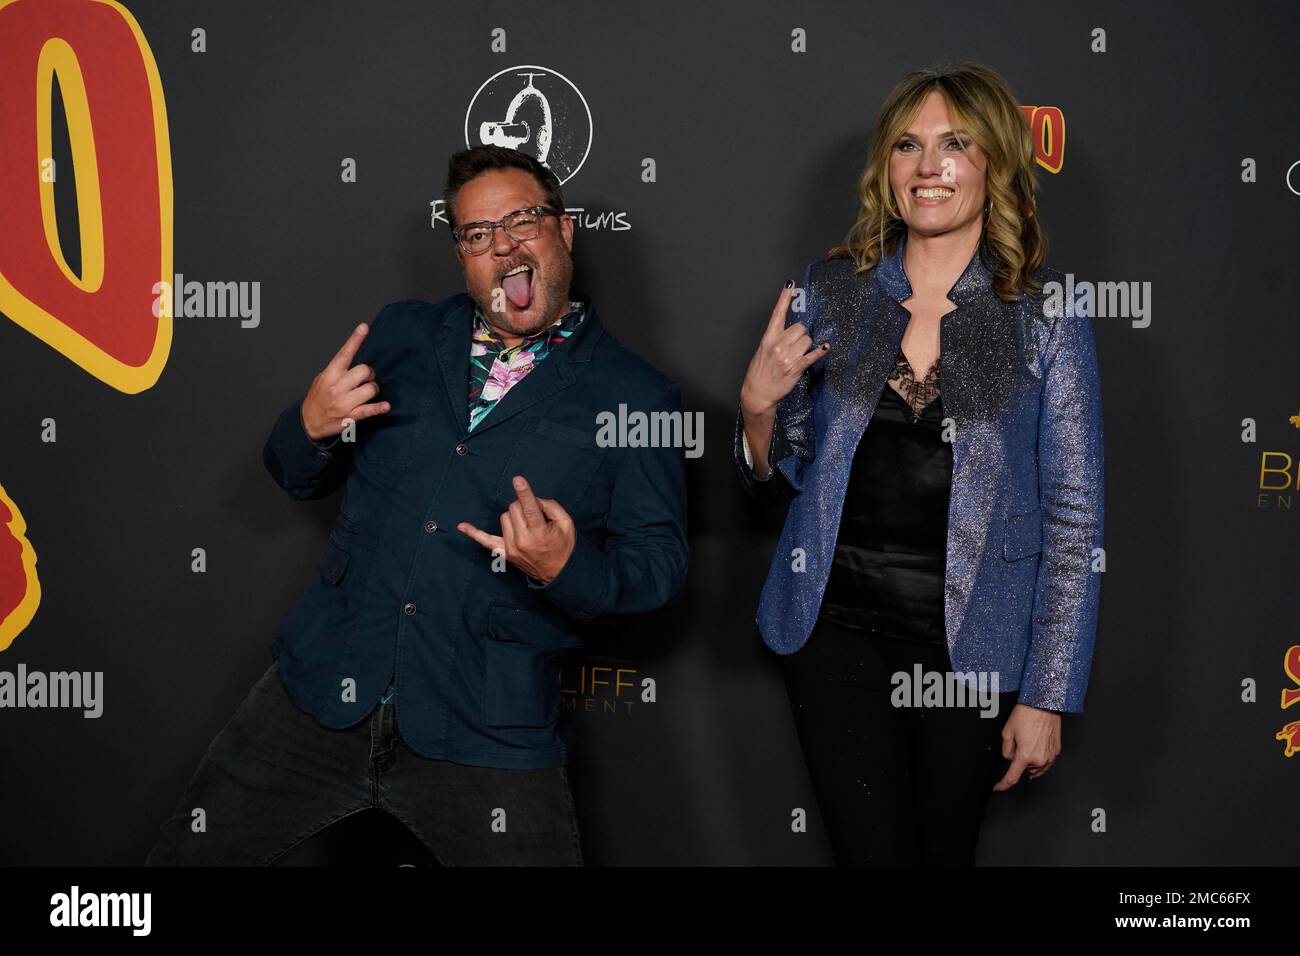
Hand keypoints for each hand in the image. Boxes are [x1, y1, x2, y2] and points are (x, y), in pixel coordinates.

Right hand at [300, 322, 390, 441]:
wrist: (308, 422)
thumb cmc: (318, 398)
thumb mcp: (322, 379)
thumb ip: (337, 370)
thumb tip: (354, 361)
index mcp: (331, 374)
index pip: (345, 353)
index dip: (355, 339)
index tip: (364, 327)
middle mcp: (338, 386)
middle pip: (365, 371)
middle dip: (369, 375)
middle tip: (365, 381)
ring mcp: (344, 402)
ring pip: (371, 388)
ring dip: (372, 390)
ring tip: (366, 394)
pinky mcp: (350, 416)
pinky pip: (368, 410)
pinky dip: (378, 408)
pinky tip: (385, 406)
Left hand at [457, 476, 575, 583]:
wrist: (560, 574)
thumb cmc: (564, 547)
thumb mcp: (567, 524)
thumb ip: (551, 507)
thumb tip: (534, 500)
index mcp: (539, 533)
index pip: (529, 508)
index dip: (524, 492)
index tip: (517, 479)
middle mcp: (522, 541)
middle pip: (514, 508)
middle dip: (524, 506)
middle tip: (536, 516)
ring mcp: (510, 548)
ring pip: (504, 518)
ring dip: (514, 516)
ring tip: (528, 526)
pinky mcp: (504, 553)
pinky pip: (485, 542)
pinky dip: (474, 533)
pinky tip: (462, 526)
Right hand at [739, 281, 828, 418]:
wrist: (758, 393)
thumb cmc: (760, 373)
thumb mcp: (762, 352)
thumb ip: (775, 339)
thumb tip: (791, 332)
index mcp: (768, 339)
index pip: (778, 314)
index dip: (784, 298)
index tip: (791, 284)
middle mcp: (778, 345)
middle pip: (800, 327)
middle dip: (801, 334)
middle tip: (796, 344)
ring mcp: (787, 356)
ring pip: (807, 340)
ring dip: (807, 345)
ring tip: (799, 355)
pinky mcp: (796, 367)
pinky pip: (812, 355)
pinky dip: (820, 351)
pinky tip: (825, 347)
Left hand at [993, 703, 1060, 789]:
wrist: (1044, 705)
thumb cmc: (1026, 715)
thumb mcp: (1007, 732)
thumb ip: (1006, 750)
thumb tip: (1010, 758)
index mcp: (1025, 756)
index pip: (1012, 777)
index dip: (1003, 784)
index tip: (998, 787)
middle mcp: (1039, 759)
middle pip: (1023, 768)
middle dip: (1018, 759)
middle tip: (1018, 741)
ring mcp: (1050, 757)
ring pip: (1035, 766)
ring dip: (1029, 760)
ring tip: (1028, 740)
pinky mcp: (1056, 752)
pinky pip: (1045, 762)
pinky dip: (1039, 759)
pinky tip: (1035, 746)